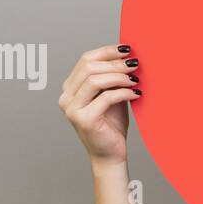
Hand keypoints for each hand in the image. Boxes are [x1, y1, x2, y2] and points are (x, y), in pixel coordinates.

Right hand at [58, 43, 140, 167]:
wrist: (110, 154)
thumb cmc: (112, 125)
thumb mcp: (112, 96)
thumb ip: (113, 78)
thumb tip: (128, 55)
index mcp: (70, 88)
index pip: (85, 59)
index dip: (107, 51)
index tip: (127, 49)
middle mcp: (66, 97)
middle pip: (89, 67)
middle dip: (115, 63)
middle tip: (135, 65)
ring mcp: (72, 109)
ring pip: (95, 80)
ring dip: (119, 77)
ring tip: (136, 79)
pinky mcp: (84, 119)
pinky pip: (106, 98)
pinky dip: (124, 93)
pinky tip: (137, 94)